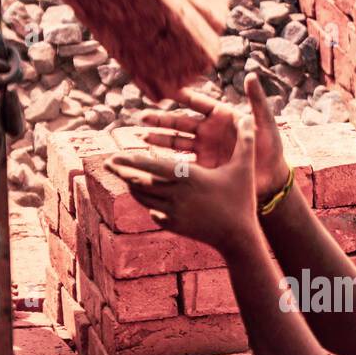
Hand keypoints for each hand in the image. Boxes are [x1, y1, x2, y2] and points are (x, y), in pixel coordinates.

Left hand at [107, 111, 262, 254]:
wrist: (238, 237)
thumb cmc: (242, 199)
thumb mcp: (244, 168)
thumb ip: (245, 143)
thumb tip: (248, 118)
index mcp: (190, 176)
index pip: (153, 166)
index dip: (132, 160)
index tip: (115, 155)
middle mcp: (177, 194)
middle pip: (141, 182)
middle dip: (123, 172)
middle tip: (107, 164)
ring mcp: (174, 212)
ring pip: (144, 198)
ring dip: (132, 187)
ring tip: (124, 178)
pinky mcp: (174, 225)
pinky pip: (152, 212)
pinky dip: (146, 204)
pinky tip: (143, 198)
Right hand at [134, 73, 289, 199]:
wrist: (271, 178)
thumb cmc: (271, 147)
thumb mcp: (265, 123)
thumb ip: (256, 101)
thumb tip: (250, 74)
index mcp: (222, 115)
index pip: (197, 102)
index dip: (181, 97)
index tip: (164, 91)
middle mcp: (209, 129)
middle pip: (181, 121)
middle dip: (162, 120)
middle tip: (144, 117)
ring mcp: (204, 147)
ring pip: (177, 140)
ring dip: (160, 139)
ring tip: (143, 137)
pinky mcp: (203, 165)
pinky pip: (182, 160)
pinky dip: (169, 159)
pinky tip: (154, 158)